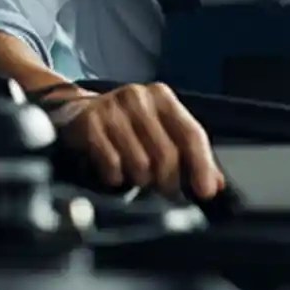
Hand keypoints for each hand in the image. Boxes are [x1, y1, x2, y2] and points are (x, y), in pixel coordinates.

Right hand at [45, 83, 224, 198]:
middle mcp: (139, 97)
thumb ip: (188, 154)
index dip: (202, 165)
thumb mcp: (159, 129)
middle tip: (163, 189)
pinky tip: (114, 172)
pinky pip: (112, 165)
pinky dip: (115, 176)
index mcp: (162, 97)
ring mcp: (111, 109)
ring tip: (135, 175)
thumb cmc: (125, 124)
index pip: (191, 133)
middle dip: (168, 180)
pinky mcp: (88, 124)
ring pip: (140, 163)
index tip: (205, 191)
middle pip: (167, 154)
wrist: (74, 110)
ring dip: (140, 179)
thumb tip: (215, 184)